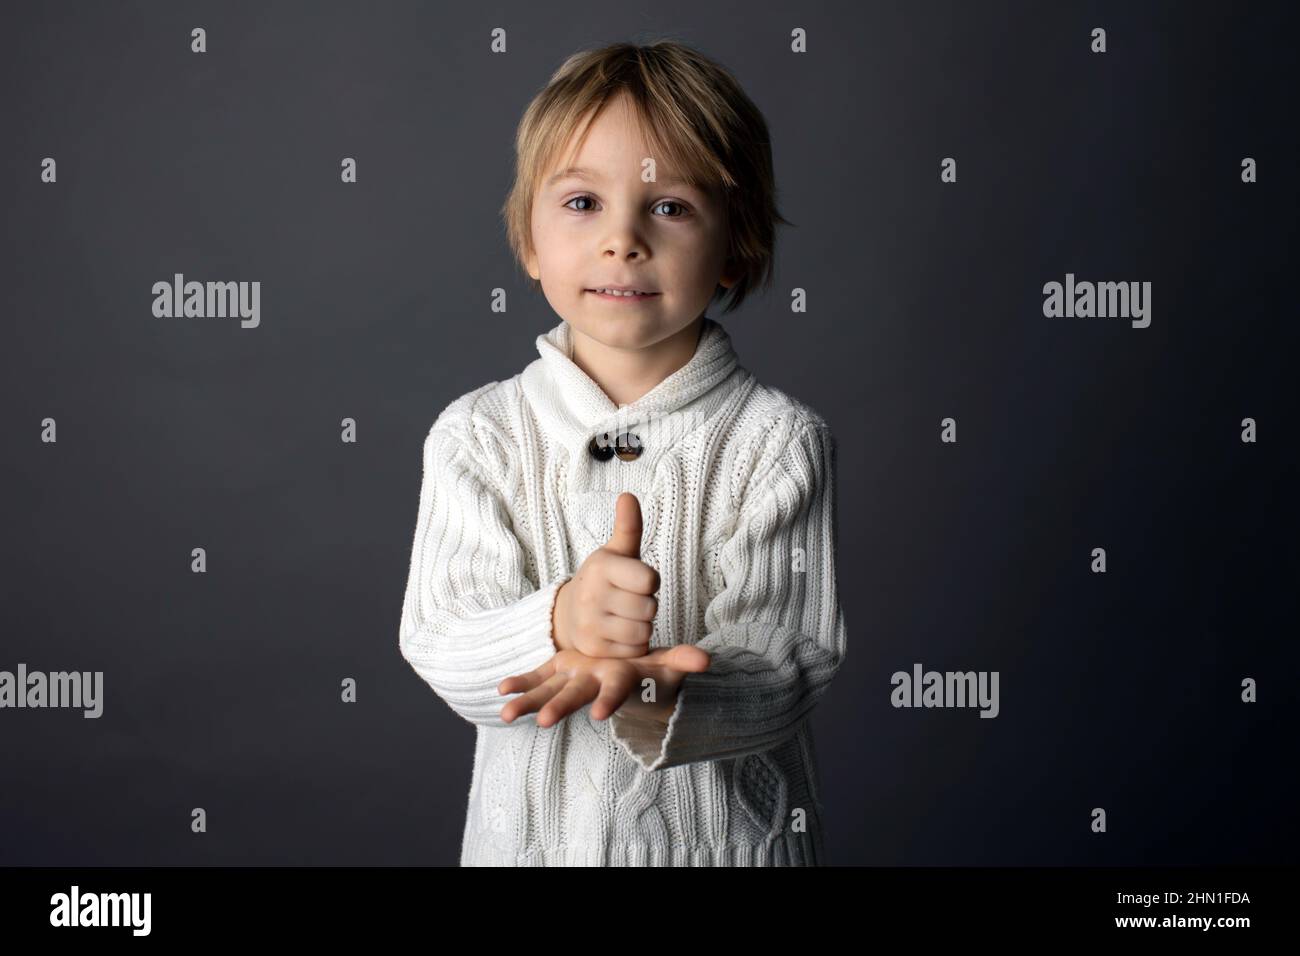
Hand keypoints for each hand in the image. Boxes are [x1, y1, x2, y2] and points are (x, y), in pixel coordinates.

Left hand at [497, 644, 709, 727]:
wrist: (626, 681)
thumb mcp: (666, 664)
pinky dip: (521, 683)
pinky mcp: (559, 673)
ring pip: (548, 694)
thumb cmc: (648, 671)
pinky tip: (501, 689)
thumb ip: (683, 661)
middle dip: (558, 710)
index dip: (608, 702)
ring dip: (527, 704)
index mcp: (616, 681)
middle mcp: (592, 686)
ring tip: (505, 716)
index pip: (614, 693)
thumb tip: (708, 661)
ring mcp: (573, 681)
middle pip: (574, 698)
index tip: (598, 716)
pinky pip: (537, 680)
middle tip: (540, 724)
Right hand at [551, 492, 659, 658]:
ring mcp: (591, 625)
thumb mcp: (616, 553)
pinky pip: (634, 650)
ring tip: (624, 617)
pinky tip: (619, 634)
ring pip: (643, 632)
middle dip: (646, 606)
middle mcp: (592, 596)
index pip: (649, 580)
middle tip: (629, 601)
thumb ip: (628, 527)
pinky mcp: (593, 650)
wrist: (568, 615)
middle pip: (650, 609)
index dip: (649, 581)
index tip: (637, 580)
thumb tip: (628, 495)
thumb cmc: (602, 580)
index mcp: (601, 567)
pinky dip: (633, 645)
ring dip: (641, 626)